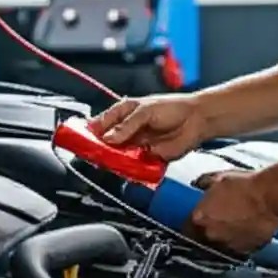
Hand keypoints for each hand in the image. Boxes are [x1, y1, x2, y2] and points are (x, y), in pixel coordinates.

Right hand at [89, 94, 208, 160]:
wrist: (196, 120)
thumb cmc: (172, 108)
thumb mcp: (145, 111)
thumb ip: (127, 126)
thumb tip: (109, 138)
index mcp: (123, 114)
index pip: (101, 124)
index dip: (90, 132)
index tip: (80, 140)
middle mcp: (127, 131)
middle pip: (107, 143)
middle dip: (99, 149)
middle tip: (92, 155)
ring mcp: (137, 146)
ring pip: (119, 156)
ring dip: (113, 160)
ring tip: (107, 163)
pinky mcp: (148, 159)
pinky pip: (134, 167)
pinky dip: (129, 169)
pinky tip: (125, 169)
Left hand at [187, 170, 277, 253]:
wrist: (269, 196)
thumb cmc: (244, 185)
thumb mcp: (218, 178)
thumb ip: (202, 183)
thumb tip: (196, 184)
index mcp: (199, 219)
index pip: (185, 228)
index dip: (190, 225)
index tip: (193, 222)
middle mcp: (211, 236)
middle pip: (201, 240)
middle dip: (205, 233)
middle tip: (214, 223)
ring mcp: (229, 245)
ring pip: (220, 246)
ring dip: (222, 239)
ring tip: (230, 228)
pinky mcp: (247, 250)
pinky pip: (238, 249)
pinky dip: (238, 242)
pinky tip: (243, 232)